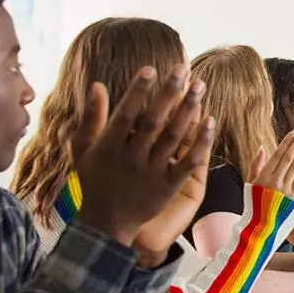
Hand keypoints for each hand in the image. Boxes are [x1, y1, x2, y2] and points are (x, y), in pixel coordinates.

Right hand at [71, 67, 211, 248]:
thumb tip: (97, 84)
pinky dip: (200, 143)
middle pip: (153, 121)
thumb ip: (91, 118)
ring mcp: (151, 173)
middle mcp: (131, 159)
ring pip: (173, 138)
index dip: (138, 91)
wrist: (106, 223)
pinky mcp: (168, 188)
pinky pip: (188, 162)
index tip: (151, 68)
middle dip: (168, 93)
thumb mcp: (83, 150)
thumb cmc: (94, 180)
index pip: (126, 113)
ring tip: (199, 86)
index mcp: (109, 147)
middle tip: (182, 69)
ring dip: (188, 111)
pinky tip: (210, 121)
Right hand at [247, 129, 293, 204]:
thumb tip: (261, 147)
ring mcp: (284, 188)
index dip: (287, 142)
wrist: (261, 225)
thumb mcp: (251, 183)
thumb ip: (256, 165)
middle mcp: (274, 180)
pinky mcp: (293, 196)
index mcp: (264, 176)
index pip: (278, 154)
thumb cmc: (256, 202)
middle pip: (288, 157)